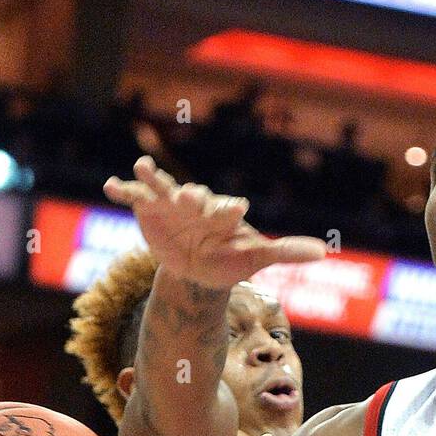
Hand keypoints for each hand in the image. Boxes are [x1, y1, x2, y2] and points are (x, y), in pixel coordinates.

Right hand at [103, 157, 325, 287]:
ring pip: (161, 188)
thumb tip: (325, 253)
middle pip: (193, 197)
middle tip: (189, 201)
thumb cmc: (228, 259)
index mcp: (222, 213)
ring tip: (141, 167)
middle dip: (191, 198)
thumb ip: (285, 252)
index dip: (231, 209)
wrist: (196, 268)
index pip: (227, 209)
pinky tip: (110, 186)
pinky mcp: (148, 211)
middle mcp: (196, 203)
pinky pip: (134, 198)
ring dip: (152, 178)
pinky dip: (122, 190)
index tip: (239, 208)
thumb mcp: (255, 258)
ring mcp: (169, 204)